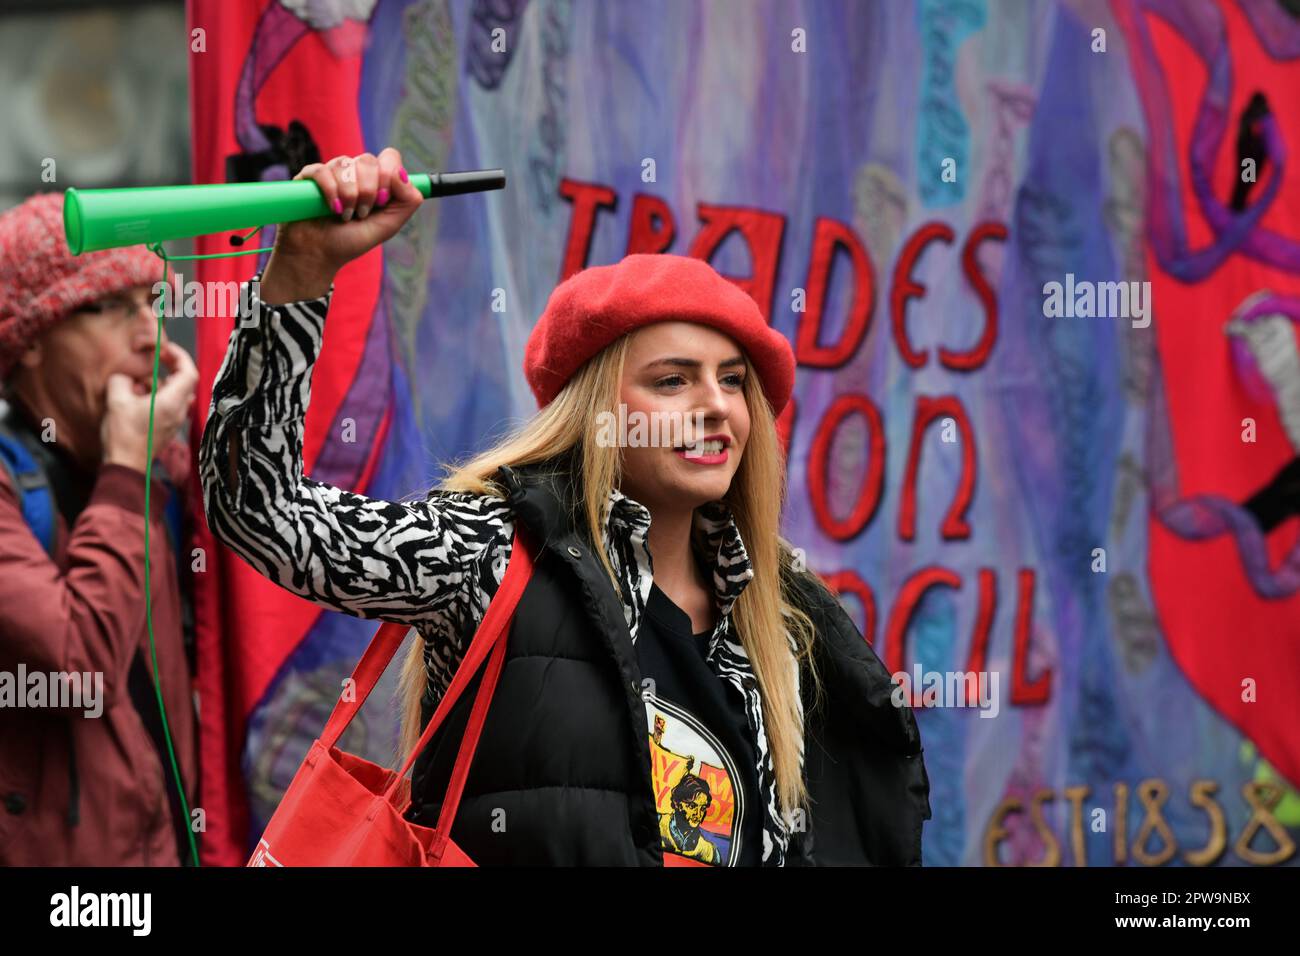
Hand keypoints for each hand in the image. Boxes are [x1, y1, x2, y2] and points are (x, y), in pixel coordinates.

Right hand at [101, 343, 198, 474]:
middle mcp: (178, 411)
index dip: (179, 356)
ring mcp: (175, 420)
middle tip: (154, 359)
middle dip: (169, 368)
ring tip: (136, 384)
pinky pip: (167, 404)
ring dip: (158, 383)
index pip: (189, 372)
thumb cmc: (123, 435)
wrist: (126, 466)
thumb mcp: (116, 401)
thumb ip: (122, 380)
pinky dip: (155, 396)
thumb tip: (127, 378)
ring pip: (174, 393)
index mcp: (172, 402)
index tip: (165, 349)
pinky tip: (135, 400)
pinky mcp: (167, 427)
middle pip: (184, 381)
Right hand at [269, 147, 424, 279]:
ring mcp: (332, 172)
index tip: (382, 201)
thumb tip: (402, 173)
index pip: (389, 157)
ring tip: (345, 215)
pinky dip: (331, 191)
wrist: (319, 253)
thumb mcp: (388, 225)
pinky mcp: (310, 176)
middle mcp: (355, 171)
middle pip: (369, 160)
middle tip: (361, 213)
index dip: (388, 176)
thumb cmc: (352, 240)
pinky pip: (323, 171)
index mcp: (376, 180)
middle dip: (368, 191)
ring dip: (349, 195)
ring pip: (346, 164)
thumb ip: (407, 201)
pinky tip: (332, 208)